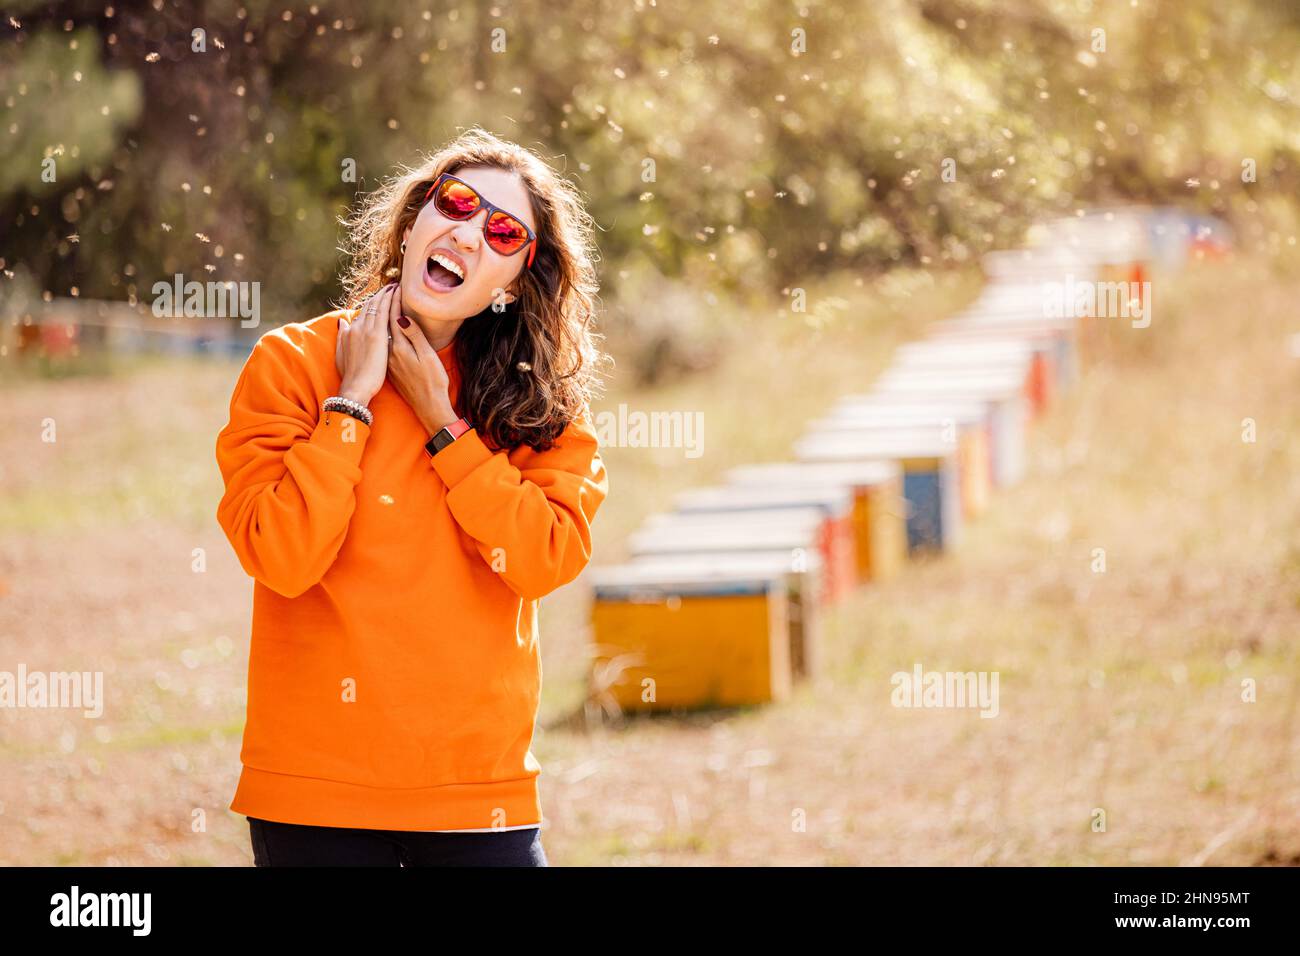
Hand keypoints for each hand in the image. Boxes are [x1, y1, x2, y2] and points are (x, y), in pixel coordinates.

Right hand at [335, 283, 396, 405]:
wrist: (355, 388)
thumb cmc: (351, 376)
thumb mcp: (342, 355)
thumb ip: (342, 337)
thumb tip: (343, 322)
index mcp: (349, 332)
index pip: (362, 312)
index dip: (372, 303)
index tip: (380, 297)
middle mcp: (356, 327)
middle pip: (369, 305)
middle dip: (380, 294)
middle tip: (391, 286)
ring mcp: (366, 330)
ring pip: (377, 304)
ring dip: (386, 293)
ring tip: (396, 285)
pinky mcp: (376, 335)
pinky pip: (385, 310)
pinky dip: (390, 299)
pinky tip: (398, 292)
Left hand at [386, 288, 459, 435]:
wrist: (429, 407)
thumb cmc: (433, 382)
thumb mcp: (428, 357)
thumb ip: (414, 336)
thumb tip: (401, 317)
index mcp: (398, 348)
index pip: (392, 318)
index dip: (393, 301)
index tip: (396, 286)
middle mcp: (389, 354)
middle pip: (382, 323)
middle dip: (384, 304)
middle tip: (388, 288)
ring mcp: (388, 362)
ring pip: (379, 333)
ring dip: (380, 316)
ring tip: (382, 302)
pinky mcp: (390, 369)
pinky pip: (381, 344)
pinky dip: (380, 330)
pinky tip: (381, 327)